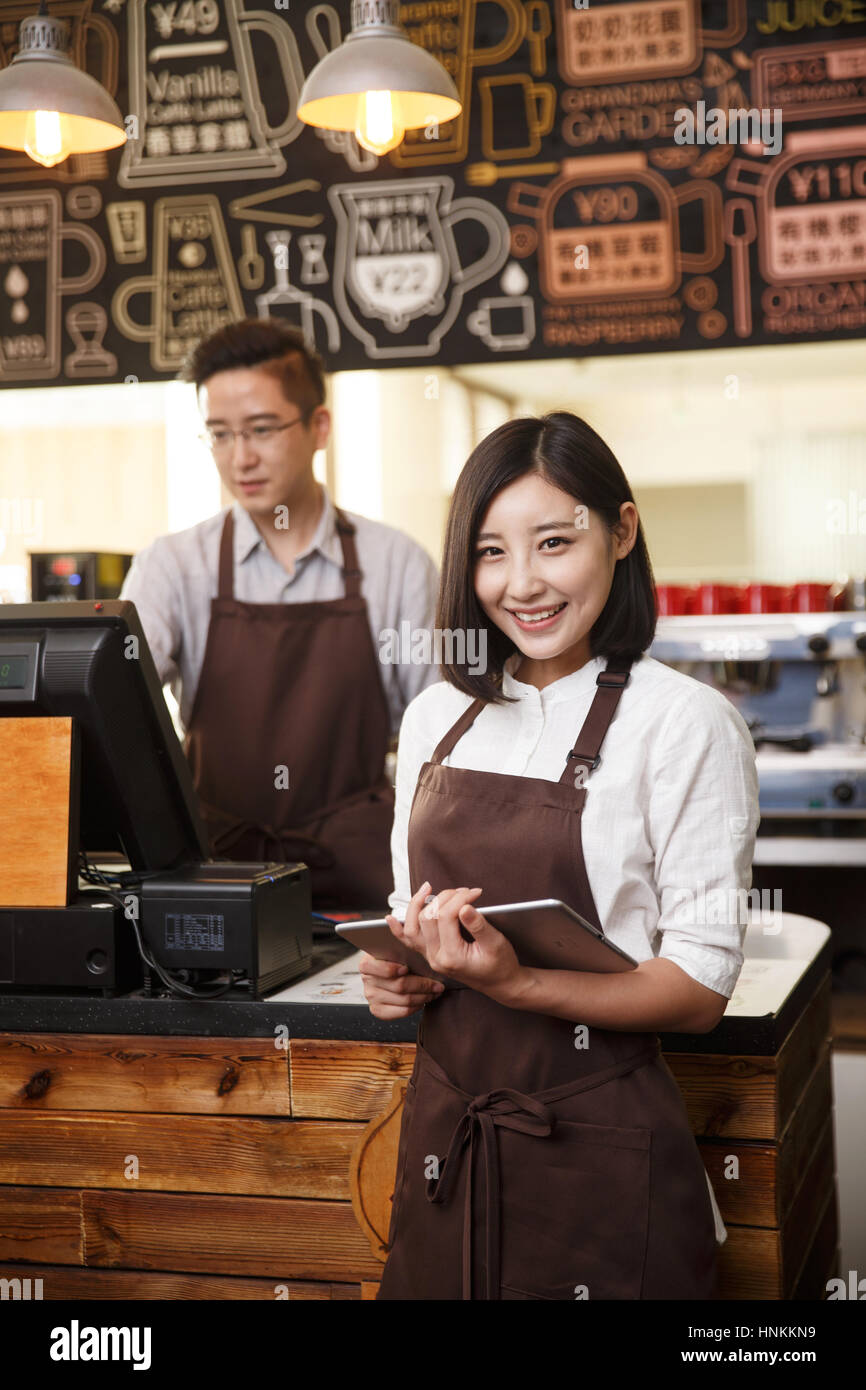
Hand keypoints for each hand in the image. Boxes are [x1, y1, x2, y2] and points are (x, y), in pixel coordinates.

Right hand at [358, 949, 444, 1019]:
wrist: (391, 972)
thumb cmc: (398, 959)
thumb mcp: (397, 950)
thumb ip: (403, 950)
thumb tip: (420, 949)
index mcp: (367, 963)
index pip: (376, 967)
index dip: (391, 969)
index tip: (406, 968)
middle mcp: (367, 981)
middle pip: (398, 985)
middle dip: (423, 985)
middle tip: (438, 984)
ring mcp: (371, 997)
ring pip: (404, 1000)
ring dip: (424, 996)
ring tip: (435, 991)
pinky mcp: (378, 1010)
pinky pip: (402, 1011)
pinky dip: (416, 1006)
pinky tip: (424, 1000)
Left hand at [388, 880, 525, 1001]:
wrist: (500, 983)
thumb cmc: (501, 964)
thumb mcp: (497, 944)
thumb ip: (479, 926)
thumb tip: (464, 906)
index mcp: (452, 956)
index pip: (446, 917)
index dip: (460, 899)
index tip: (475, 892)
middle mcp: (436, 957)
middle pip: (429, 917)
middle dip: (444, 897)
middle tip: (464, 891)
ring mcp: (431, 956)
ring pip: (413, 927)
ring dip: (418, 905)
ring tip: (428, 888)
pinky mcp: (430, 954)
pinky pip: (409, 941)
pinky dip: (399, 928)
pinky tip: (391, 917)